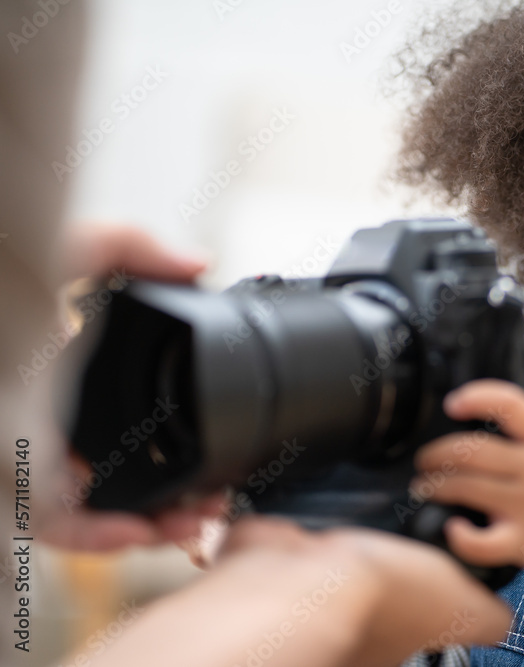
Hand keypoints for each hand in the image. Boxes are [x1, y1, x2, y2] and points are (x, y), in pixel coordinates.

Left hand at [40, 224, 218, 549]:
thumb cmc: (6, 300)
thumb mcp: (67, 251)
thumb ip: (131, 246)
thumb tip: (197, 263)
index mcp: (80, 374)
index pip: (143, 409)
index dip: (189, 428)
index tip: (224, 436)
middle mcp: (65, 420)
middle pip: (139, 466)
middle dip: (189, 488)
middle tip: (221, 492)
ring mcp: (43, 458)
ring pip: (111, 505)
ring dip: (161, 521)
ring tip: (199, 517)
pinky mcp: (21, 489)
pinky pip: (67, 528)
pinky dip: (107, 538)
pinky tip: (142, 530)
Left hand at [414, 379, 523, 579]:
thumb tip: (511, 374)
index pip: (510, 405)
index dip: (476, 397)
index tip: (451, 403)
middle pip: (475, 450)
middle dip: (437, 453)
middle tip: (424, 458)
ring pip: (468, 489)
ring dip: (433, 486)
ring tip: (422, 485)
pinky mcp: (522, 542)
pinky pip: (482, 542)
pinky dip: (460, 536)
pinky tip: (450, 527)